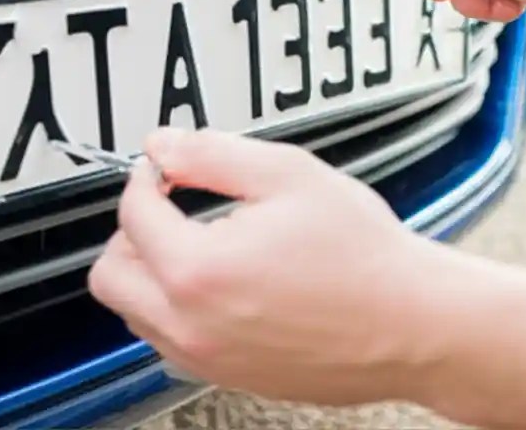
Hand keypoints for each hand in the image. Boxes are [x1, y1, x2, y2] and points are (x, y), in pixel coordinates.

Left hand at [87, 128, 480, 407]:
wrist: (415, 325)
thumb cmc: (366, 257)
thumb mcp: (289, 175)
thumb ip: (212, 154)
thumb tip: (164, 146)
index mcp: (198, 270)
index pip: (132, 214)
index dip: (145, 177)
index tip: (166, 168)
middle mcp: (191, 325)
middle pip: (110, 276)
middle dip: (132, 233)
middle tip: (169, 208)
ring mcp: (207, 359)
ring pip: (134, 314)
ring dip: (150, 274)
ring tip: (201, 245)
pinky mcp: (228, 377)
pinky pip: (170, 341)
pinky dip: (178, 310)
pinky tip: (225, 284)